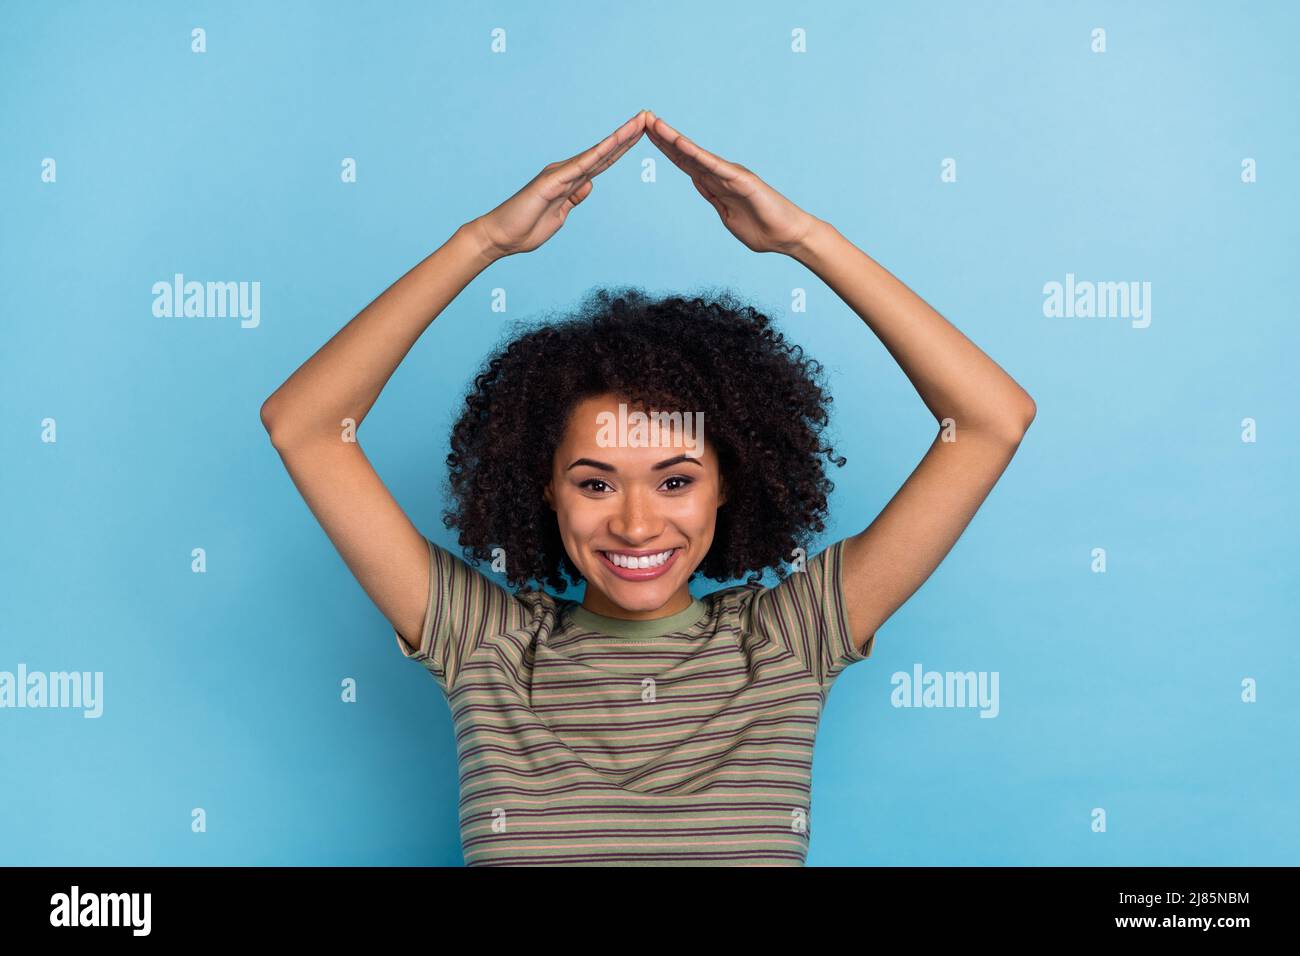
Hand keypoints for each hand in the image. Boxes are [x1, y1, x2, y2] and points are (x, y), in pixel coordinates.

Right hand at [471, 110, 648, 259]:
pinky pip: (581, 166)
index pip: (603, 162)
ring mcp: (560, 174)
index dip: (623, 148)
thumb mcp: (560, 214)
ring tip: (640, 121)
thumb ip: (574, 199)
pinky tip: (615, 143)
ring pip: (597, 153)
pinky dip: (599, 153)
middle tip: (648, 116)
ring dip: (619, 137)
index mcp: (571, 181)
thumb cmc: (526, 227)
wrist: (501, 236)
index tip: (642, 135)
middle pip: (604, 152)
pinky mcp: (552, 181)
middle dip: (627, 135)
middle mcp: (567, 172)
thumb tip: (589, 185)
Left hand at [644, 113, 820, 255]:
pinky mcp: (741, 180)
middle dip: (663, 137)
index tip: (646, 136)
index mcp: (716, 184)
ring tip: (654, 123)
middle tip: (643, 118)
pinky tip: (679, 143)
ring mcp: (730, 174)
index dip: (666, 150)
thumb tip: (698, 183)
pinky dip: (695, 154)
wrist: (787, 237)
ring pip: (695, 154)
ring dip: (674, 139)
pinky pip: (712, 165)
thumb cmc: (762, 229)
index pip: (685, 164)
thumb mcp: (726, 216)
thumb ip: (713, 198)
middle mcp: (721, 174)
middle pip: (685, 154)